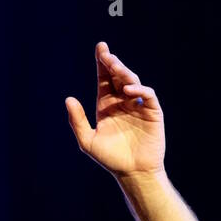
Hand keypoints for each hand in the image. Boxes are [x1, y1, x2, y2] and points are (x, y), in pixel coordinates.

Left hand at [64, 41, 164, 178]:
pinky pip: (148, 96)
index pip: (105, 79)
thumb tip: (68, 99)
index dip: (102, 64)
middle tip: (106, 54)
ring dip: (124, 73)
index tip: (100, 48)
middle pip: (118, 77)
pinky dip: (140, 90)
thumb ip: (78, 121)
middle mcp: (123, 102)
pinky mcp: (153, 112)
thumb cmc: (110, 159)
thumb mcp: (88, 141)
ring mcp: (138, 106)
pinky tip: (128, 90)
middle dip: (112, 64)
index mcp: (107, 106)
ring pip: (133, 82)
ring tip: (115, 66)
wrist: (133, 173)